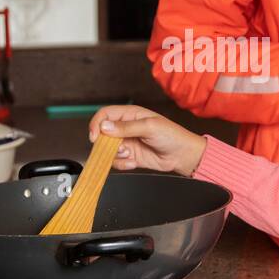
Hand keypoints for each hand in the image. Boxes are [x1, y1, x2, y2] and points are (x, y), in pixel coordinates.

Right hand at [88, 105, 206, 175]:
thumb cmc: (171, 135)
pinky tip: (133, 163)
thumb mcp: (149, 127)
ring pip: (107, 150)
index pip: (105, 114)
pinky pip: (116, 161)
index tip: (95, 137)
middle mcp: (126, 128)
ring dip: (115, 155)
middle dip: (106, 144)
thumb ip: (126, 127)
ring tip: (129, 155)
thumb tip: (104, 126)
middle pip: (103, 134)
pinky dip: (122, 164)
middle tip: (118, 149)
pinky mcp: (130, 157)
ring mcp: (127, 143)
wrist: (183, 155)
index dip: (97, 124)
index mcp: (130, 115)